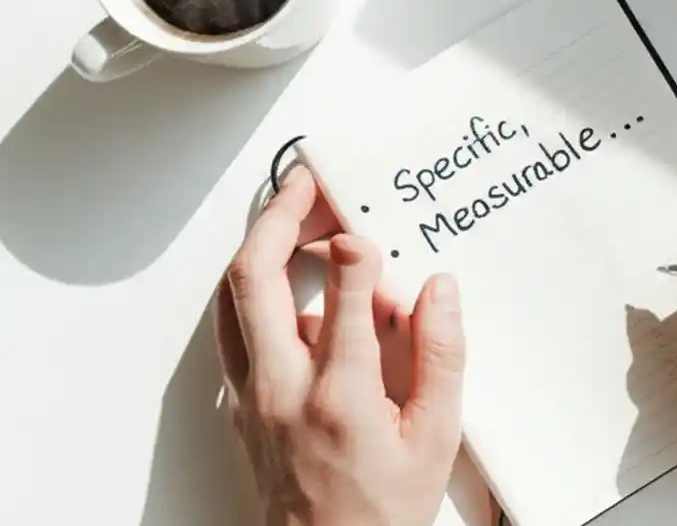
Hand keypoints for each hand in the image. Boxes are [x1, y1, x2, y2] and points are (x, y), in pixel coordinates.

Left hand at [215, 167, 465, 525]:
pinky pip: (233, 329)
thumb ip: (441, 356)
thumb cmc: (378, 513)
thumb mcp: (435, 439)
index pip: (344, 292)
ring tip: (291, 219)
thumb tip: (439, 292)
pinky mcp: (242, 405)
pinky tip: (281, 283)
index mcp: (339, 395)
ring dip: (259, 247)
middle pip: (256, 277)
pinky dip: (252, 290)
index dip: (359, 248)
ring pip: (233, 298)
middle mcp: (281, 388)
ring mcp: (252, 396)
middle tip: (308, 186)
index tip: (371, 229)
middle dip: (281, 216)